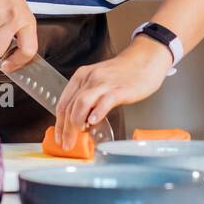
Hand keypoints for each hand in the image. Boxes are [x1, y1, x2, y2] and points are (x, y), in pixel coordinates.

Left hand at [53, 37, 172, 149]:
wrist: (144, 60)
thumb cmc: (122, 73)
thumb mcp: (98, 81)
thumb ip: (88, 98)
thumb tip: (80, 122)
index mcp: (81, 77)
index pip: (63, 103)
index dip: (59, 123)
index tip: (59, 137)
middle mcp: (89, 79)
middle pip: (70, 106)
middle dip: (65, 129)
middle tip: (66, 144)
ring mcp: (104, 83)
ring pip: (81, 103)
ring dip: (76, 124)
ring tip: (77, 138)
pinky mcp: (119, 89)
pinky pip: (105, 101)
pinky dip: (97, 113)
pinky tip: (93, 122)